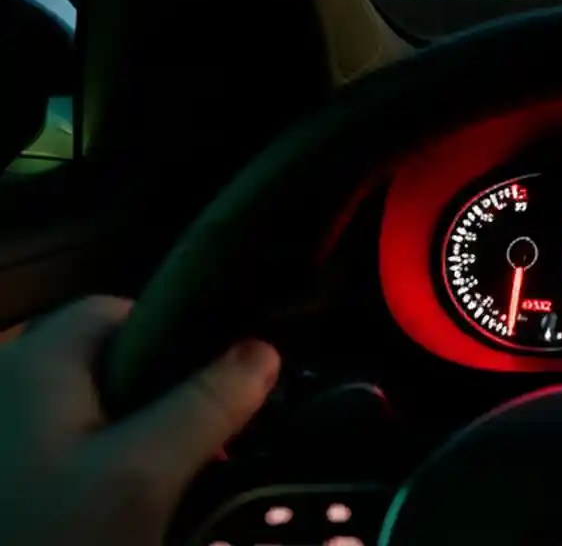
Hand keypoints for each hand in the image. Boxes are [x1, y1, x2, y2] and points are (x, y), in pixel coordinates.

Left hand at [0, 296, 278, 545]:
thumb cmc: (55, 541)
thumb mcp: (146, 474)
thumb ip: (207, 404)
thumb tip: (263, 352)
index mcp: (35, 362)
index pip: (118, 311)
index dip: (177, 340)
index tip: (217, 393)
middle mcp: (9, 385)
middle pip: (106, 362)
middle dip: (161, 399)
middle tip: (197, 453)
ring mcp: (6, 434)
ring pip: (90, 412)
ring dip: (138, 440)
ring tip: (159, 489)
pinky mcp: (11, 476)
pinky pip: (68, 451)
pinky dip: (102, 470)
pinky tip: (118, 510)